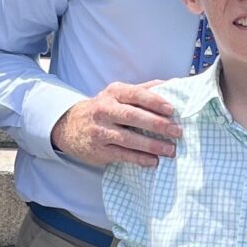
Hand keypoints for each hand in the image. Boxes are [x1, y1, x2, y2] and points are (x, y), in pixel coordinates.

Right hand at [50, 82, 180, 170]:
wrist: (70, 126)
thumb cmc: (105, 108)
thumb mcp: (118, 94)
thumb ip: (143, 89)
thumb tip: (172, 84)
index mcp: (113, 92)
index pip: (136, 94)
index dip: (154, 101)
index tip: (172, 110)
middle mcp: (104, 109)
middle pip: (132, 116)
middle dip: (157, 124)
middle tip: (176, 132)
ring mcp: (100, 130)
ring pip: (128, 138)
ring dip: (151, 145)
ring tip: (170, 150)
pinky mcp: (99, 149)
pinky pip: (122, 155)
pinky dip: (139, 159)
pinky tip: (153, 161)